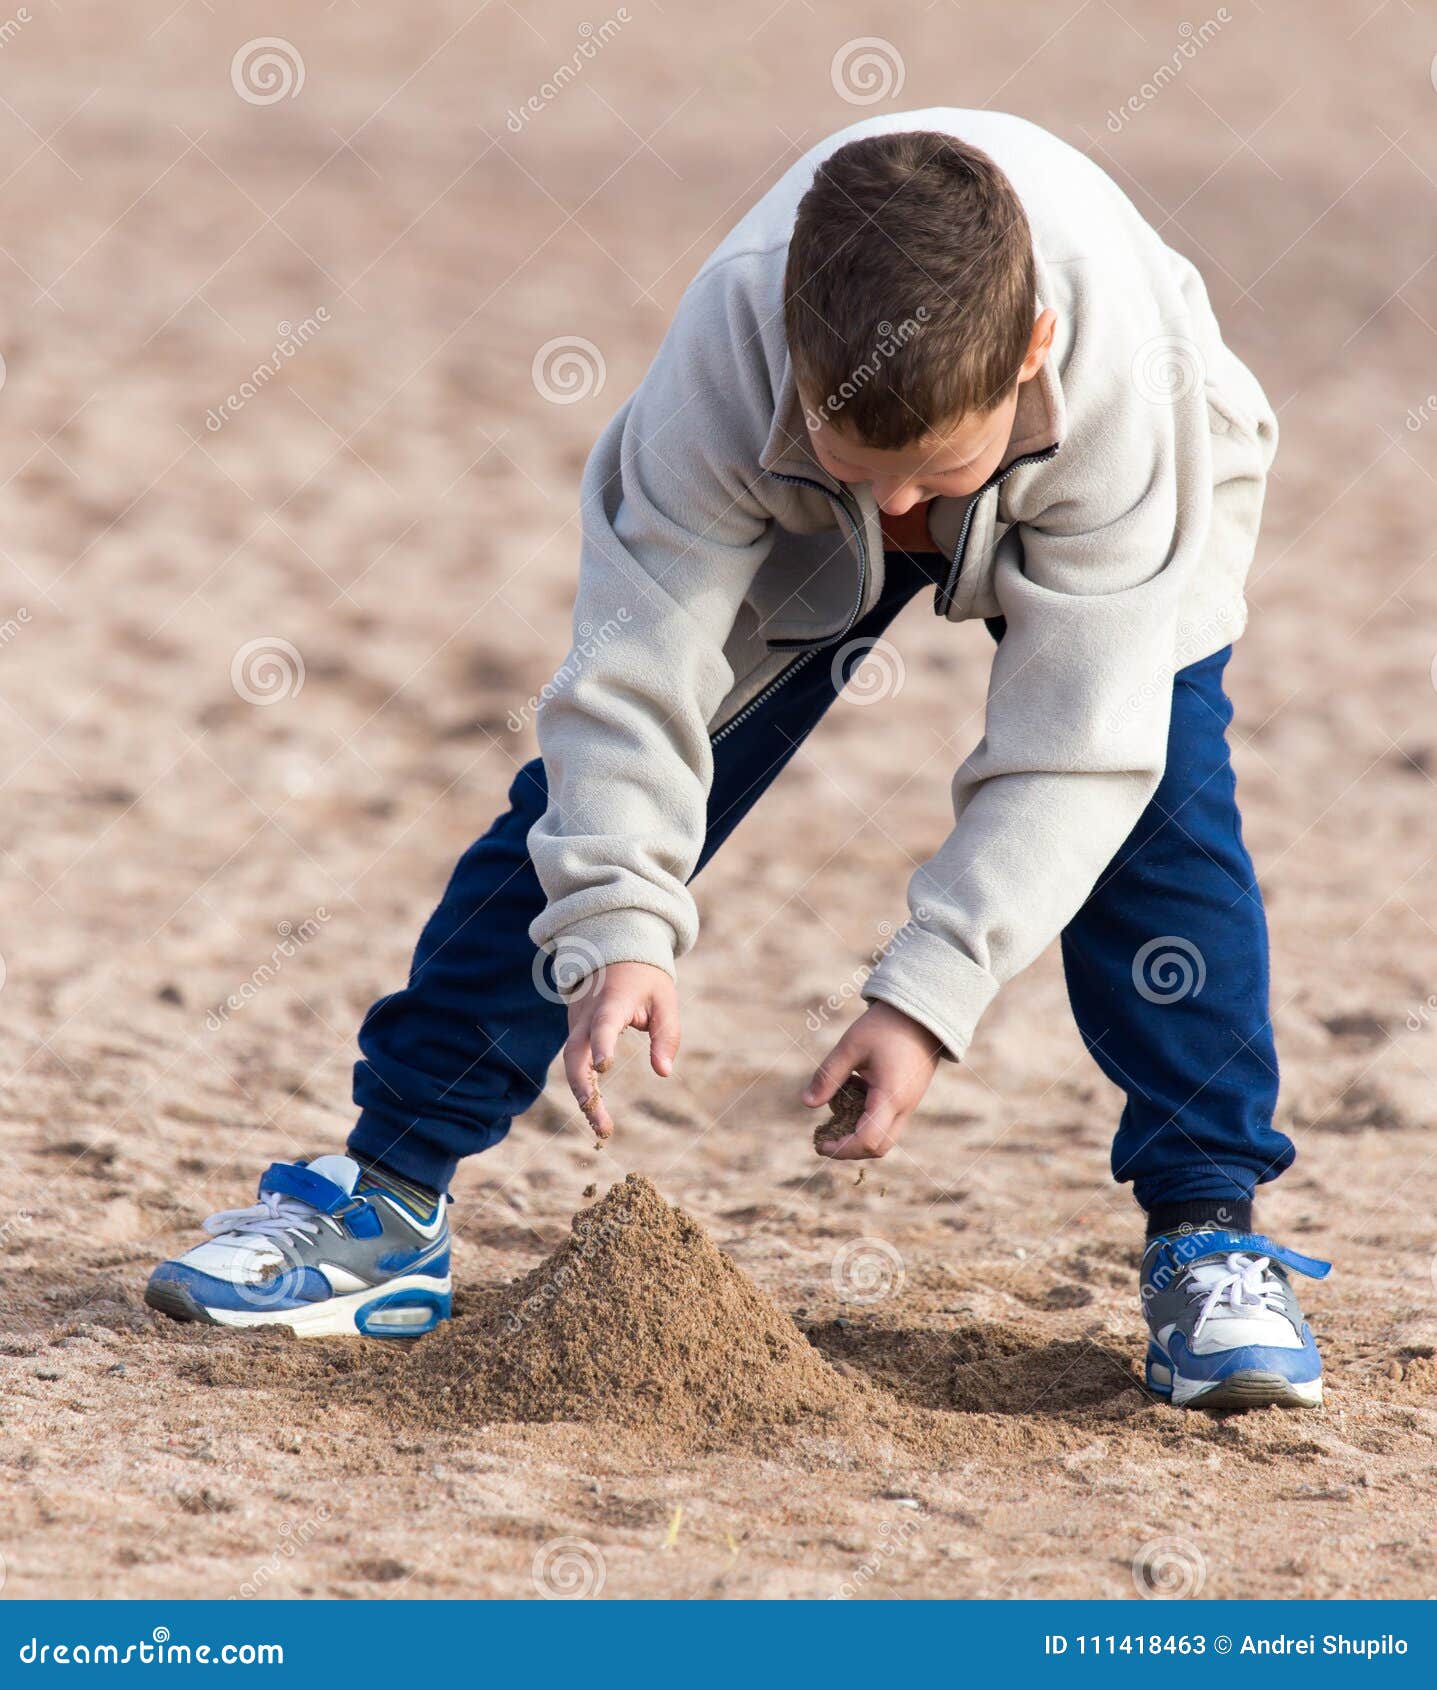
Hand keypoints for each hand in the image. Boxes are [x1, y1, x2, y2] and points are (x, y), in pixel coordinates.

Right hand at [564, 961, 679, 1139]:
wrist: (610, 951)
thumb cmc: (644, 978)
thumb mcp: (665, 1000)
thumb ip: (666, 1035)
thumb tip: (664, 1072)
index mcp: (612, 1002)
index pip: (604, 1024)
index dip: (602, 1044)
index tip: (604, 1067)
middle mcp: (587, 1016)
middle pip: (576, 1054)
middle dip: (585, 1090)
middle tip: (602, 1124)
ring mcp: (576, 1024)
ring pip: (571, 1063)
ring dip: (583, 1096)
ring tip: (602, 1128)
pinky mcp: (576, 1033)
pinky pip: (575, 1062)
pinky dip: (583, 1086)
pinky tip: (596, 1110)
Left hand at [802, 1001, 941, 1158]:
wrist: (922, 1011)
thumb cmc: (885, 1026)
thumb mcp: (850, 1047)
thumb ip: (828, 1077)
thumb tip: (807, 1103)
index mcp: (891, 1097)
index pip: (867, 1141)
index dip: (841, 1148)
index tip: (819, 1143)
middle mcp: (904, 1106)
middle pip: (878, 1147)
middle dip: (849, 1148)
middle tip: (824, 1137)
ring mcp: (909, 1103)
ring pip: (883, 1134)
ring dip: (857, 1129)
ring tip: (837, 1102)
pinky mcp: (908, 1096)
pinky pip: (887, 1118)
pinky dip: (866, 1114)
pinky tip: (853, 1087)